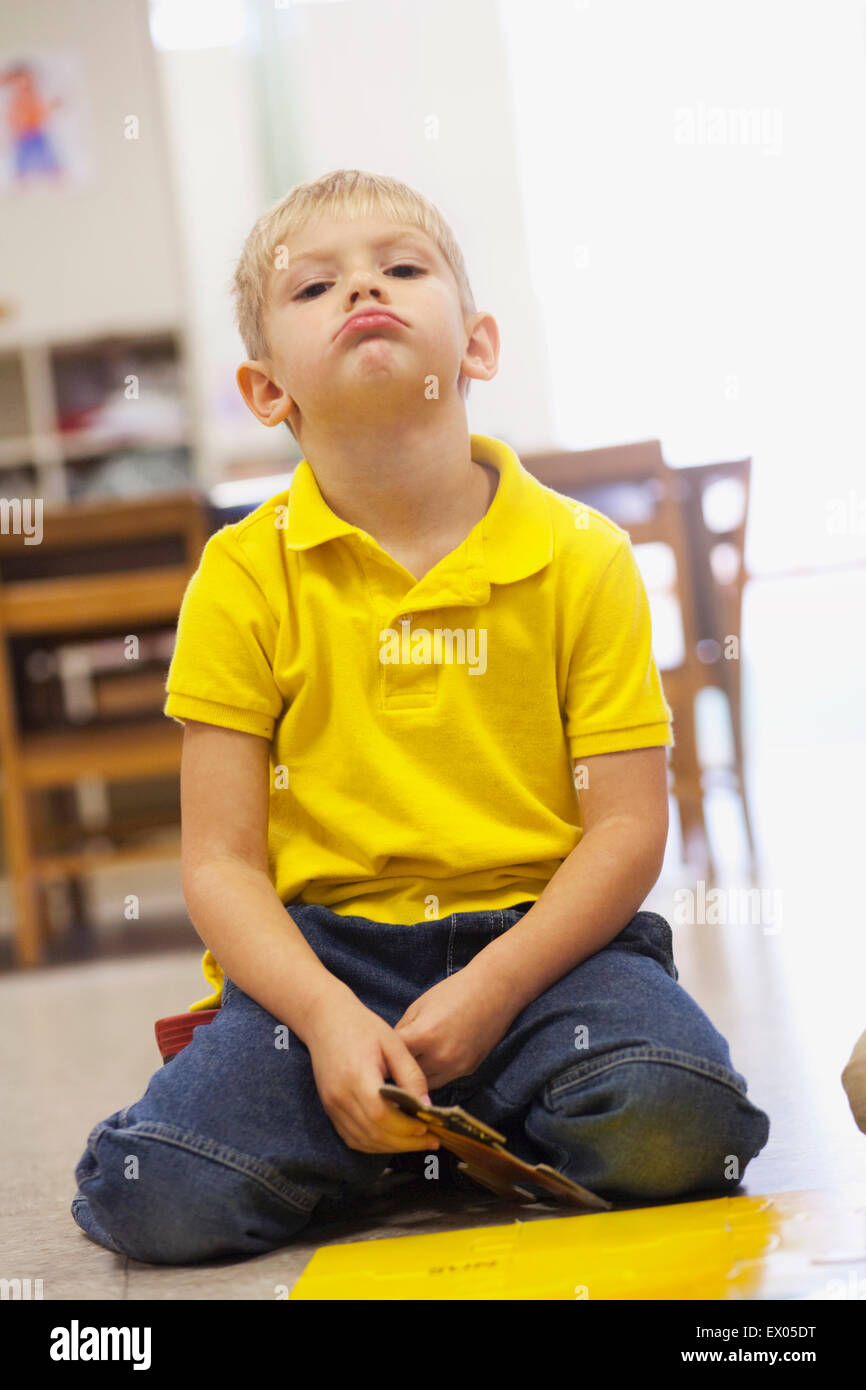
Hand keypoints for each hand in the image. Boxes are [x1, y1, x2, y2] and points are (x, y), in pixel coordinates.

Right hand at [305, 993, 441, 1153]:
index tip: (430, 1129)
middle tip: (431, 1141)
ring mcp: (331, 1105)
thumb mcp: (394, 1044)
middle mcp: (339, 1096)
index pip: (382, 1116)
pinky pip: (352, 1138)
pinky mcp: (329, 1109)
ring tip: (417, 1142)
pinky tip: (393, 1139)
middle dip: (406, 1142)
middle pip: (374, 1133)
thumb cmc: (362, 1027)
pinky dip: (374, 1144)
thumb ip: (411, 1075)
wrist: (326, 1019)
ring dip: (392, 1147)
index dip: (407, 1128)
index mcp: (356, 1076)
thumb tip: (428, 1106)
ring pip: (363, 1141)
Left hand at [393, 964, 518, 1091]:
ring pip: (424, 1085)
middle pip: (407, 1076)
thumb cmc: (453, 992)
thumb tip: (388, 1050)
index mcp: (424, 1034)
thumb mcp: (419, 1006)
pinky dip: (431, 1076)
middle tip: (383, 1070)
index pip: (392, 1057)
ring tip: (402, 1072)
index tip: (372, 1060)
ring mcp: (456, 1066)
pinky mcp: (468, 1070)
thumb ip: (403, 1030)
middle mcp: (441, 1056)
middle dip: (395, 1071)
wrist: (494, 990)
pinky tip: (425, 1067)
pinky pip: (442, 1081)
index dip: (381, 1058)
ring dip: (413, 1079)